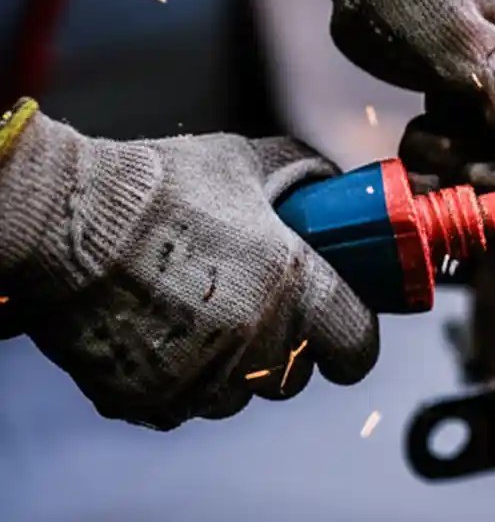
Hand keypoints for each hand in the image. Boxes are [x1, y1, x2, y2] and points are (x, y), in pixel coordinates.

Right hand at [0, 109, 376, 429]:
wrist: (65, 224)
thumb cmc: (159, 188)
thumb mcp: (246, 162)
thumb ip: (301, 175)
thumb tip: (329, 183)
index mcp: (295, 287)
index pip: (357, 346)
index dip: (354, 341)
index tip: (345, 333)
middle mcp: (257, 343)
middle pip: (297, 375)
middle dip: (288, 349)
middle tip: (262, 312)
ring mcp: (202, 379)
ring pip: (240, 395)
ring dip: (235, 369)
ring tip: (202, 318)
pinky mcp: (150, 400)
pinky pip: (184, 403)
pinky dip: (179, 378)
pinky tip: (159, 333)